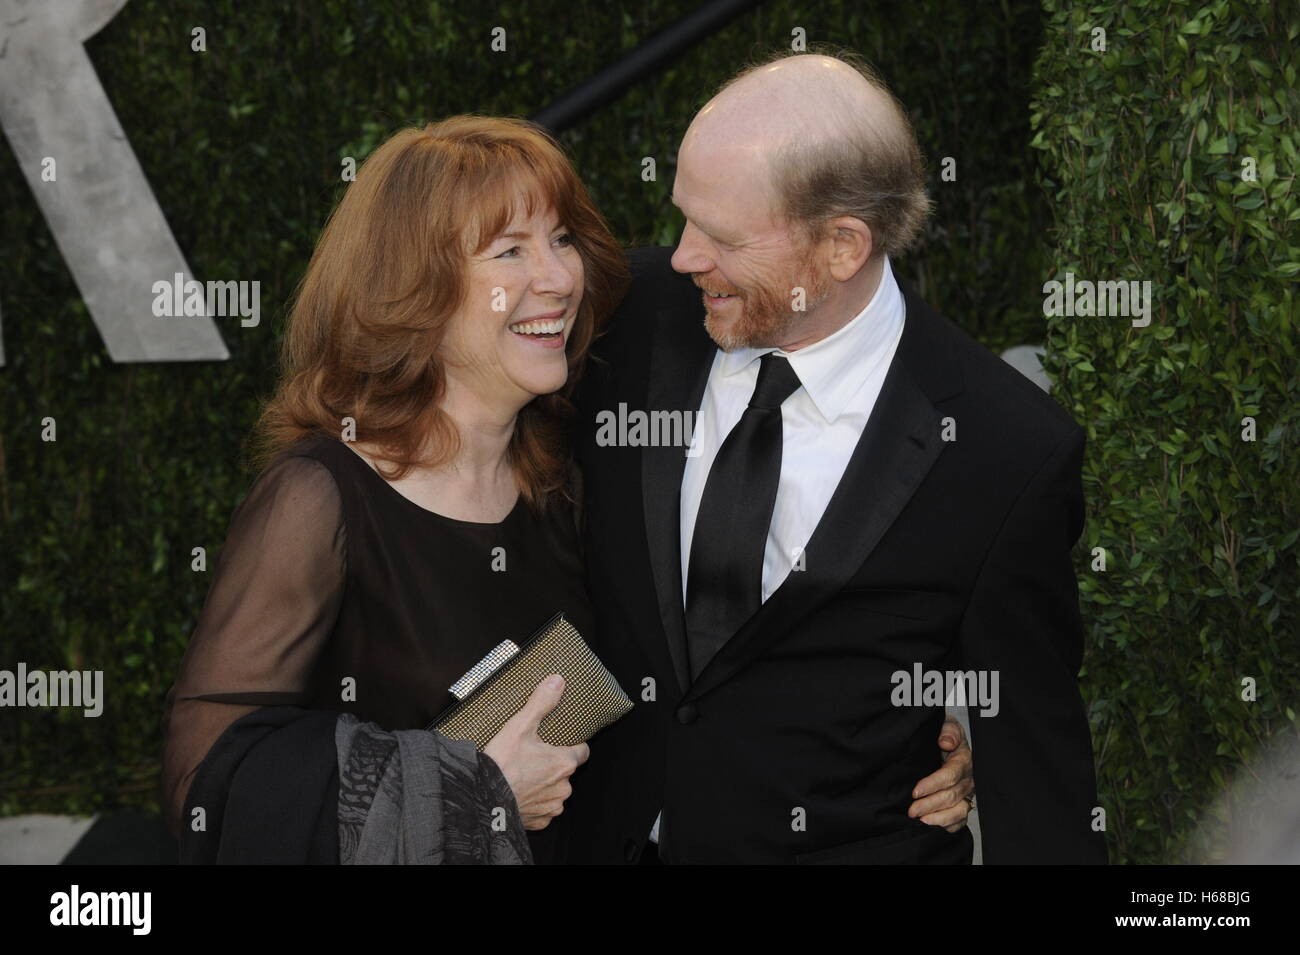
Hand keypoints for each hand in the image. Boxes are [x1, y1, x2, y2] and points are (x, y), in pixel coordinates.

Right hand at [483, 674, 589, 830]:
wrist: (480, 798)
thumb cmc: (501, 763)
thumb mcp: (520, 725)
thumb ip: (541, 702)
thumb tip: (557, 681)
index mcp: (564, 763)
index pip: (582, 751)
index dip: (571, 745)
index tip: (558, 741)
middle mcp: (563, 788)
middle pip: (566, 771)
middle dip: (553, 765)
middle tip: (532, 757)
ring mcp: (552, 807)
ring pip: (555, 791)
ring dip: (544, 785)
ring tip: (523, 775)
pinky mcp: (539, 822)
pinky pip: (543, 810)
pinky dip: (534, 802)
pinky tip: (519, 792)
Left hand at [907, 713, 973, 831]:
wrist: (948, 741)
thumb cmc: (944, 734)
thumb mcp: (947, 725)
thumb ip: (948, 731)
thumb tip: (945, 742)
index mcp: (963, 760)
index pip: (950, 775)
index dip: (933, 785)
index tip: (915, 791)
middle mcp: (968, 779)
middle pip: (951, 796)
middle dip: (930, 804)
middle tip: (911, 810)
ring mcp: (967, 793)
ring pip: (958, 811)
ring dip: (940, 818)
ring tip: (922, 821)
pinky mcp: (963, 803)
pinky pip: (961, 819)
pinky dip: (949, 825)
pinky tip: (933, 826)